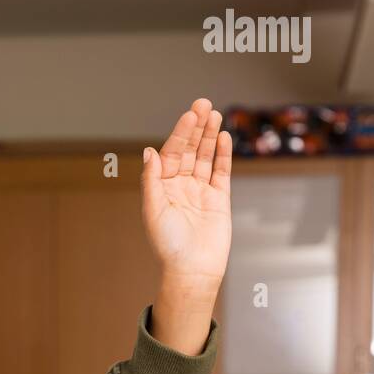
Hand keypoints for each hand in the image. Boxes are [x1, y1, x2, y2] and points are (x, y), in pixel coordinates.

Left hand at [142, 98, 231, 289]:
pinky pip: (221, 172)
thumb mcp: (153, 210)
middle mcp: (180, 186)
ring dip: (209, 135)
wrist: (192, 270)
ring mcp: (200, 191)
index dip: (180, 134)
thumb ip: (152, 180)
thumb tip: (149, 151)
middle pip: (189, 150)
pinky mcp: (218, 199)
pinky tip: (223, 137)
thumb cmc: (168, 245)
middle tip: (203, 103)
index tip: (189, 115)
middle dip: (196, 127)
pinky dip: (222, 154)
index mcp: (162, 187)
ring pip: (206, 157)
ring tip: (214, 114)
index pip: (171, 153)